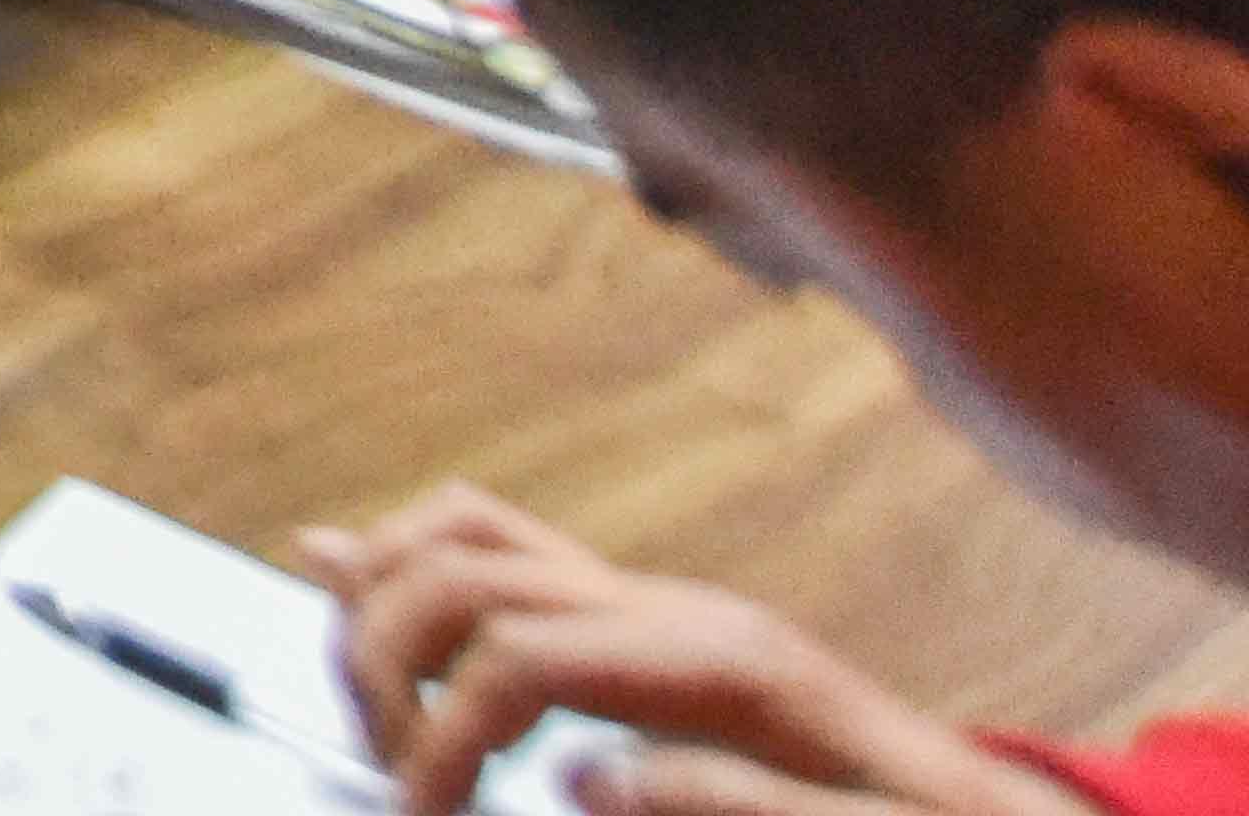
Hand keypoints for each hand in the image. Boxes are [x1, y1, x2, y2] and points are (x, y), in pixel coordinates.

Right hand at [307, 485, 1088, 814]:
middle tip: (386, 770)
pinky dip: (410, 558)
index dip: (443, 741)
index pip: (520, 659)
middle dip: (384, 663)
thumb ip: (726, 804)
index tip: (423, 815)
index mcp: (716, 661)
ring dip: (383, 599)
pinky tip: (345, 572)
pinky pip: (504, 546)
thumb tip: (578, 777)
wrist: (975, 814)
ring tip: (368, 705)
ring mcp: (653, 600)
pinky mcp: (642, 618)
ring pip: (468, 532)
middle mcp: (671, 606)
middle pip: (465, 572)